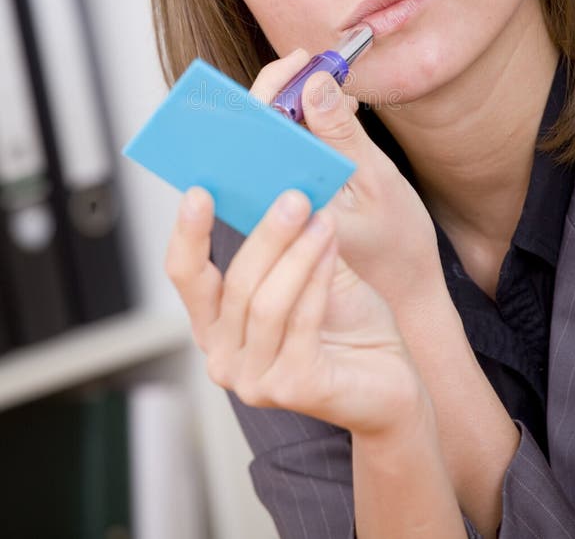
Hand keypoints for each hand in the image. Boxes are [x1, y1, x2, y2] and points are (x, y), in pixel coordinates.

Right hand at [166, 184, 429, 438]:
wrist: (389, 382)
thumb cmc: (346, 324)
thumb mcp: (310, 270)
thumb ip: (290, 238)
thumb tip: (283, 185)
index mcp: (214, 324)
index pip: (185, 275)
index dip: (188, 234)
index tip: (199, 192)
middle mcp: (223, 356)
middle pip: (236, 283)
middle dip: (267, 235)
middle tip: (293, 197)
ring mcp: (252, 380)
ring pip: (266, 302)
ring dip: (298, 254)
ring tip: (322, 219)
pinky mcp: (290, 388)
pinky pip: (301, 321)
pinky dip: (318, 279)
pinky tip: (332, 248)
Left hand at [250, 49, 447, 309]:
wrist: (408, 287)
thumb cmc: (395, 239)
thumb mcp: (375, 179)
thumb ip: (341, 132)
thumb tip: (314, 82)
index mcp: (285, 199)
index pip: (258, 130)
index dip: (274, 86)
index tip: (304, 60)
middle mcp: (273, 201)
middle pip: (259, 130)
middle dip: (286, 90)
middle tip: (321, 68)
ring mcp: (283, 201)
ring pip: (275, 140)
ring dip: (302, 109)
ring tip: (336, 91)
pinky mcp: (295, 199)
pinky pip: (291, 154)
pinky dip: (312, 129)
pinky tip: (337, 116)